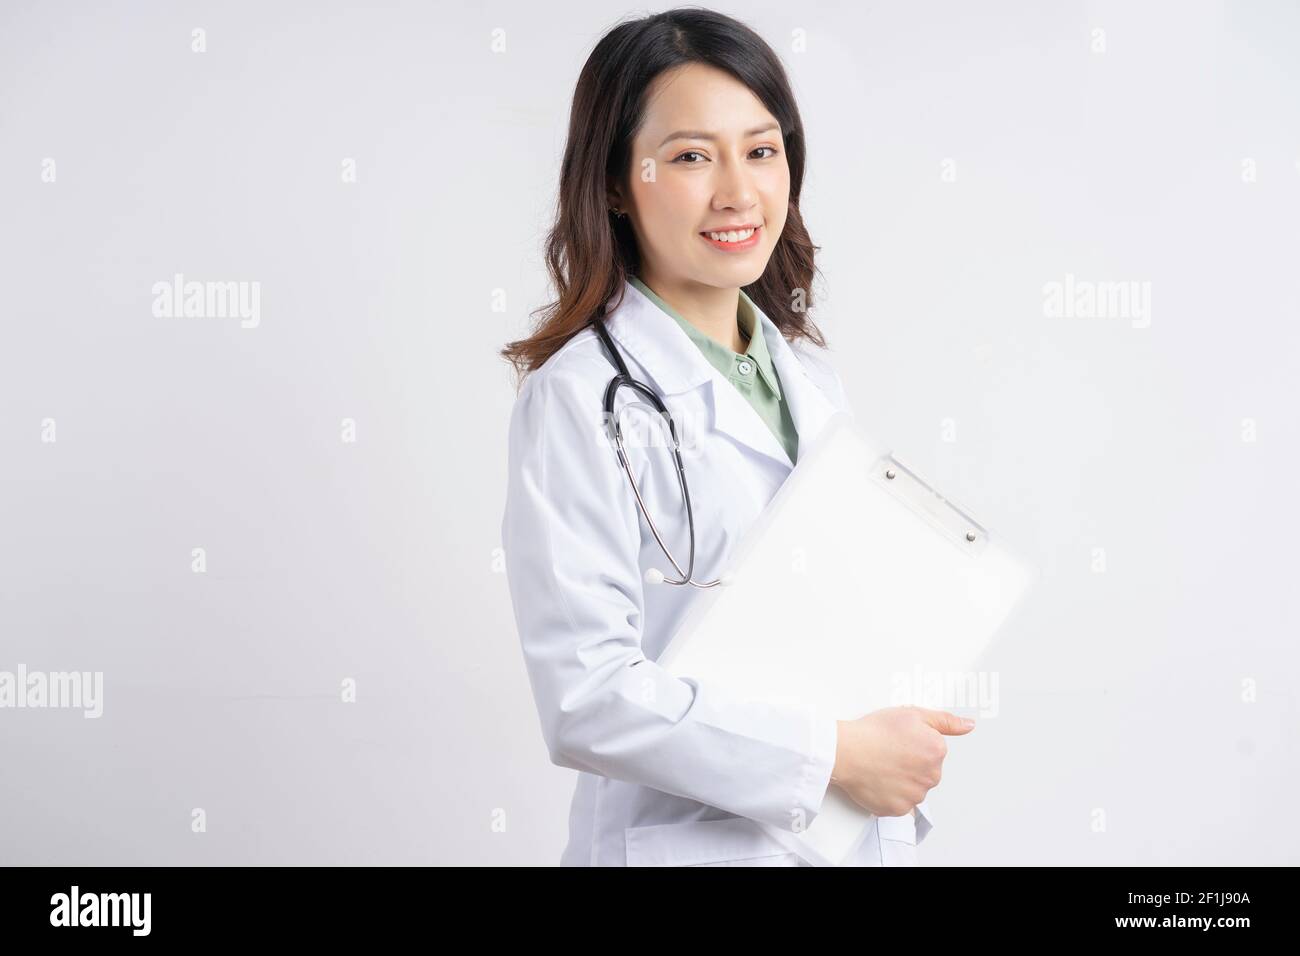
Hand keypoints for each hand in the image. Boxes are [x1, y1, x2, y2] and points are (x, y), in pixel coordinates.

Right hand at [829, 706, 973, 816]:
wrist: (846, 751)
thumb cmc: (874, 732)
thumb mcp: (912, 714)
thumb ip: (945, 721)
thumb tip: (969, 726)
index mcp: (937, 751)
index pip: (933, 752)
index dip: (915, 745)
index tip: (899, 741)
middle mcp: (930, 776)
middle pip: (925, 773)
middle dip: (911, 764)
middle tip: (889, 753)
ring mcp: (915, 795)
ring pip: (914, 789)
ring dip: (902, 781)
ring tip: (882, 766)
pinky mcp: (898, 809)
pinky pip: (900, 804)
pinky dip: (890, 795)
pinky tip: (879, 780)